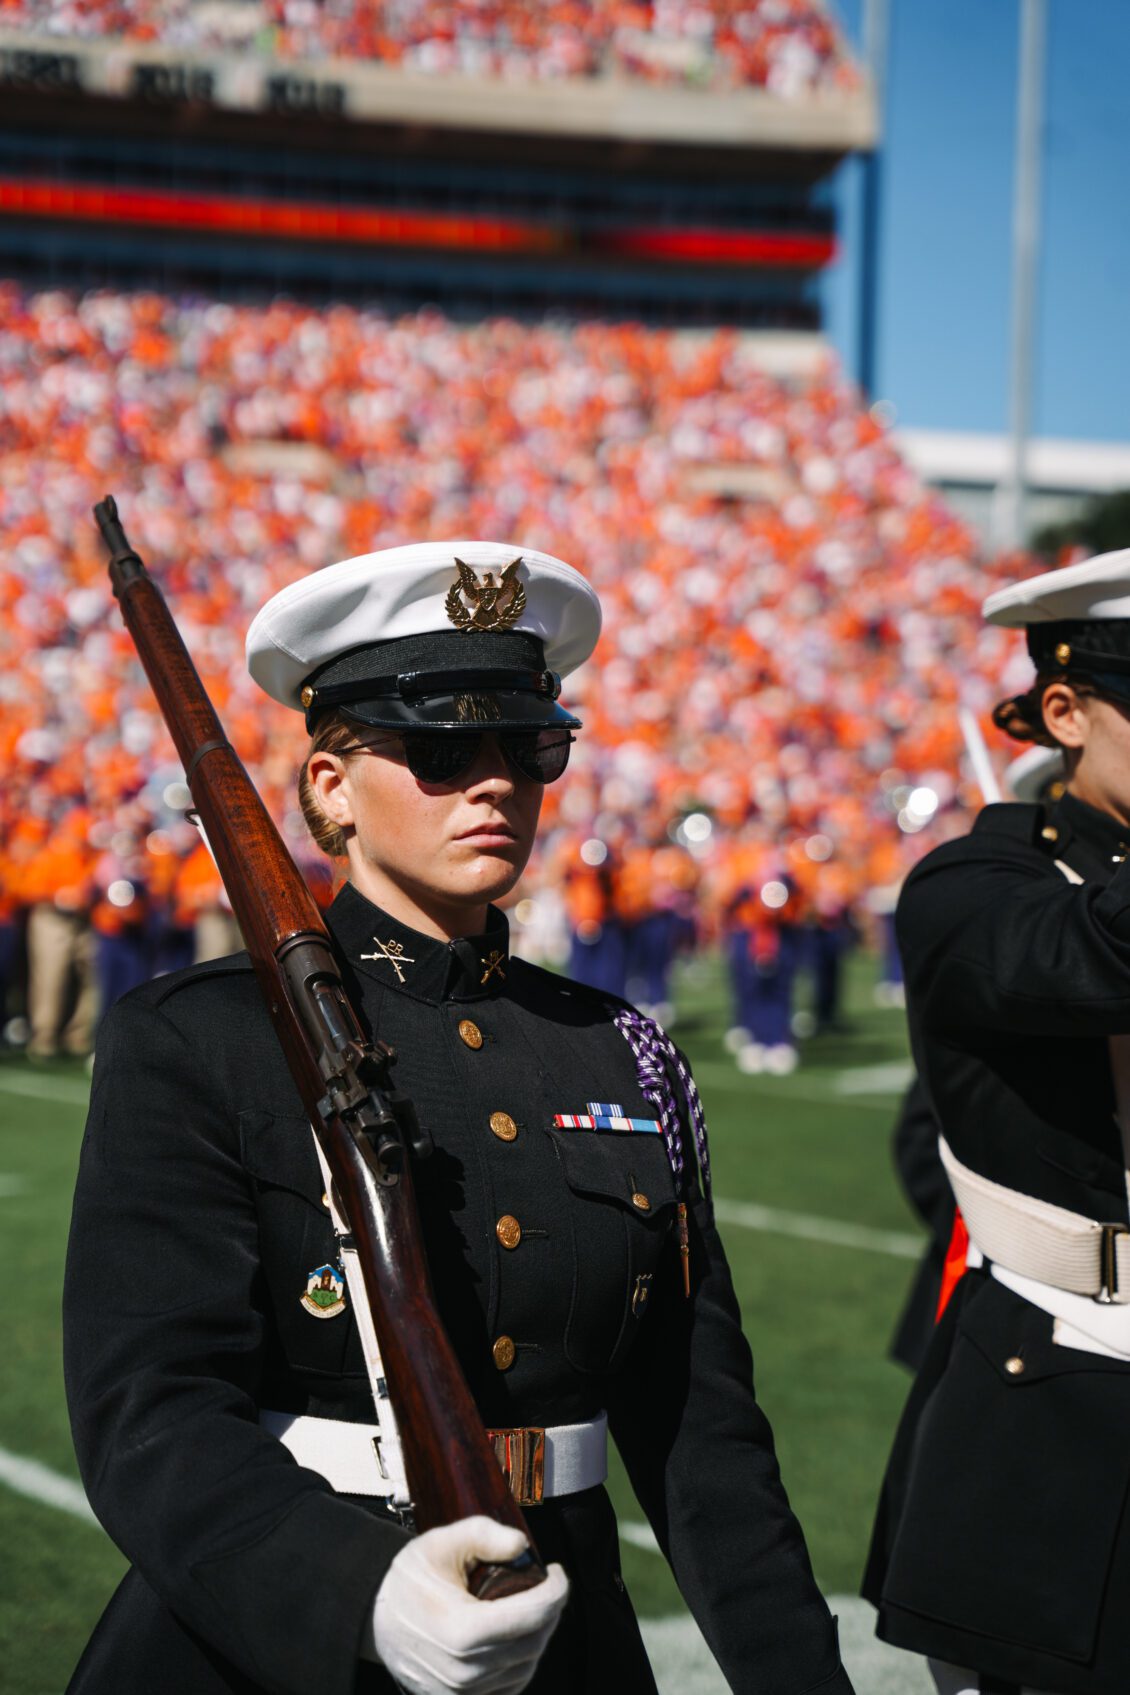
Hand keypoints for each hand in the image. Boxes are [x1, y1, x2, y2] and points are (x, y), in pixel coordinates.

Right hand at [367, 1515, 568, 1693]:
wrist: (375, 1619)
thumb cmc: (410, 1579)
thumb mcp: (442, 1542)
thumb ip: (484, 1535)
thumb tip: (522, 1546)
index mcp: (462, 1632)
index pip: (533, 1615)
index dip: (557, 1590)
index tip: (557, 1571)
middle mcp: (465, 1672)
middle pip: (535, 1641)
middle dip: (550, 1610)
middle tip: (547, 1585)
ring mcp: (462, 1694)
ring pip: (526, 1666)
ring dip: (538, 1635)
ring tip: (531, 1607)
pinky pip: (510, 1686)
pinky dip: (521, 1660)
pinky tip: (516, 1635)